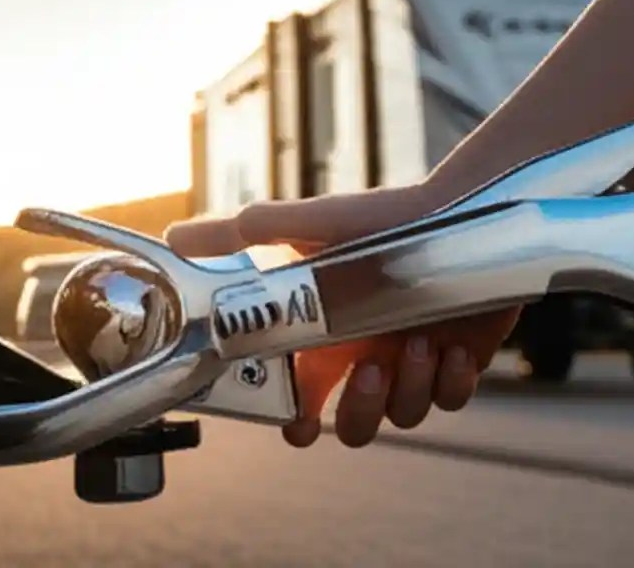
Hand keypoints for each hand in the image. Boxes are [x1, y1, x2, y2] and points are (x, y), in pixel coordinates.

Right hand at [164, 186, 518, 447]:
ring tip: (416, 343)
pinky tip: (450, 350)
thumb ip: (238, 236)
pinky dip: (452, 382)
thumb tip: (172, 235)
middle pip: (353, 426)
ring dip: (407, 389)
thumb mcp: (305, 225)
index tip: (299, 422)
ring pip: (404, 415)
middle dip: (358, 414)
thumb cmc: (381, 217)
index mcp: (326, 335)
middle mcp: (366, 354)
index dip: (295, 422)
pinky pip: (452, 398)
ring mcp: (412, 360)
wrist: (461, 206)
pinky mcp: (457, 359)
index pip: (298, 400)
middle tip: (367, 372)